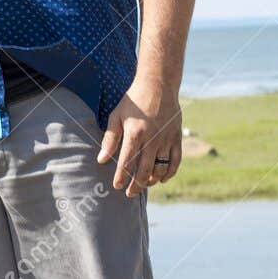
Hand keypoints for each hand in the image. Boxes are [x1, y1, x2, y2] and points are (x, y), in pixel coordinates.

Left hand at [97, 80, 182, 195]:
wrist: (159, 85)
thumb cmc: (134, 101)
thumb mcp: (116, 116)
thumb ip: (110, 139)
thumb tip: (101, 160)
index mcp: (135, 133)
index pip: (126, 162)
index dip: (121, 177)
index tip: (117, 186)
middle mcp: (152, 138)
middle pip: (144, 170)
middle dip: (136, 185)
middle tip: (129, 193)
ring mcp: (166, 139)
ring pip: (160, 168)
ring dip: (152, 181)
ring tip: (143, 185)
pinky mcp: (176, 137)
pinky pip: (175, 161)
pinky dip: (169, 173)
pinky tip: (162, 179)